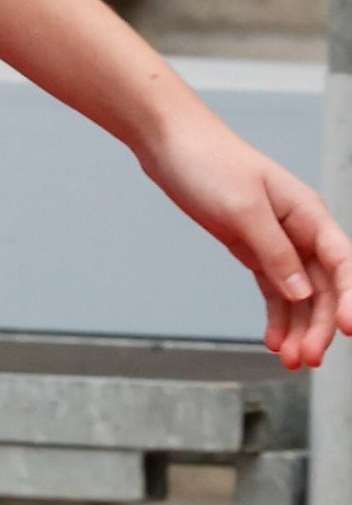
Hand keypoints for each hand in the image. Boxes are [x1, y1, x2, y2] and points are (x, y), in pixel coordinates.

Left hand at [136, 96, 351, 370]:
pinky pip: (274, 290)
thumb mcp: (243, 208)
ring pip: (300, 294)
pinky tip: (275, 340)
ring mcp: (277, 241)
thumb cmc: (209, 162)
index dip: (351, 297)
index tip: (350, 328)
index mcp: (308, 213)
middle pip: (324, 287)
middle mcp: (300, 230)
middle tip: (308, 359)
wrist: (170, 144)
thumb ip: (274, 251)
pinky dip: (277, 316)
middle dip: (320, 325)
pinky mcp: (253, 249)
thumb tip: (302, 292)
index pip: (342, 262)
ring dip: (300, 327)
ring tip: (291, 360)